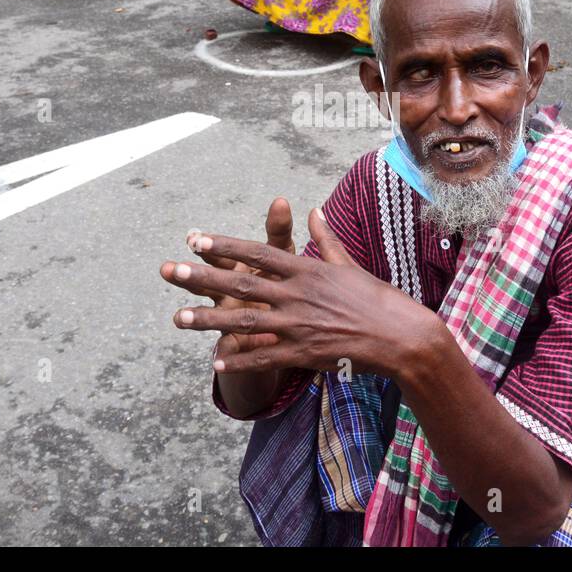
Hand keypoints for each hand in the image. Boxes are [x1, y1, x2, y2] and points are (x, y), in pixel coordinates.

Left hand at [164, 208, 438, 377]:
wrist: (400, 337)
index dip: (225, 246)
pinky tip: (216, 362)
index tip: (196, 239)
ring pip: (245, 322)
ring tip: (178, 320)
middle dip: (204, 278)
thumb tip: (312, 210)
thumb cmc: (376, 298)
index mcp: (307, 270)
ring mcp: (299, 325)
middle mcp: (298, 294)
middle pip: (242, 284)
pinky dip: (240, 359)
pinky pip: (264, 356)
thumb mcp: (349, 264)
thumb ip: (325, 239)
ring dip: (209, 321)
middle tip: (172, 271)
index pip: (258, 254)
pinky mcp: (304, 353)